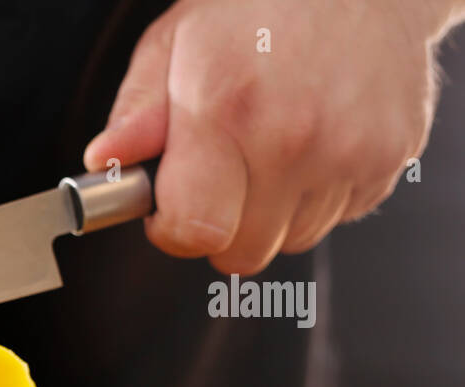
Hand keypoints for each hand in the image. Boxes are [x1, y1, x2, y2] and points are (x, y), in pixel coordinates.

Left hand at [84, 0, 456, 274]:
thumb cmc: (260, 6)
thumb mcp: (174, 44)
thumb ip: (136, 113)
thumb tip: (106, 160)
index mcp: (226, 109)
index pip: (194, 231)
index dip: (174, 230)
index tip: (171, 209)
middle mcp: (293, 136)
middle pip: (243, 253)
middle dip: (222, 228)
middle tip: (221, 177)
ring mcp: (350, 151)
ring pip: (292, 240)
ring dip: (274, 212)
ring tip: (272, 148)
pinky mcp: (390, 158)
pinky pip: (339, 216)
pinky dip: (320, 194)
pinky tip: (314, 141)